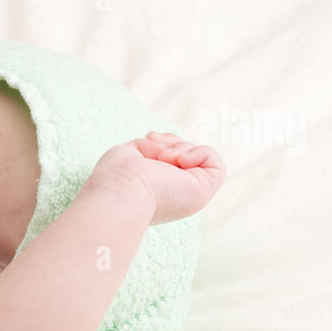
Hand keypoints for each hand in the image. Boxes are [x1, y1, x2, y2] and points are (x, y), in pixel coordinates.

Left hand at [87, 132, 226, 225]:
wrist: (122, 189)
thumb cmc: (117, 175)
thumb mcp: (133, 152)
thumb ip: (153, 149)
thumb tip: (169, 150)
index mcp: (158, 188)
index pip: (175, 158)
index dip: (166, 141)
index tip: (150, 137)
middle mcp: (176, 193)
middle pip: (188, 153)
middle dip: (172, 142)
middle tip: (156, 150)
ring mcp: (191, 193)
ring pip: (200, 155)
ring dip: (181, 147)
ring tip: (162, 158)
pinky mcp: (204, 191)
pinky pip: (214, 160)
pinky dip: (198, 152)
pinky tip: (178, 161)